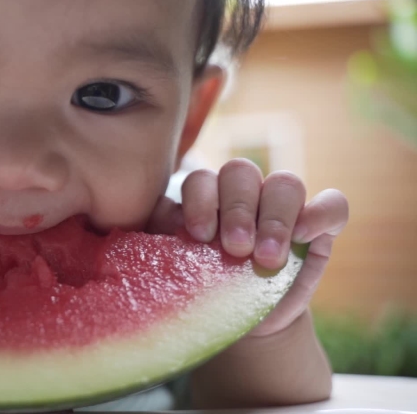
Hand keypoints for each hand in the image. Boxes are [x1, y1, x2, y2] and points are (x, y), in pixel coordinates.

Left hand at [148, 158, 348, 336]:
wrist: (245, 322)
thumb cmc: (205, 288)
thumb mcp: (181, 267)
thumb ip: (167, 241)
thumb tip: (161, 222)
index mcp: (206, 197)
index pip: (202, 179)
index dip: (201, 201)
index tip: (199, 236)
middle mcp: (244, 194)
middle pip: (241, 172)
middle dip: (236, 209)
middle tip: (235, 248)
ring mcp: (283, 207)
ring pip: (284, 183)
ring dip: (275, 218)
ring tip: (266, 258)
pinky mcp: (319, 226)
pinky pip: (332, 204)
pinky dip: (321, 213)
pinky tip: (305, 235)